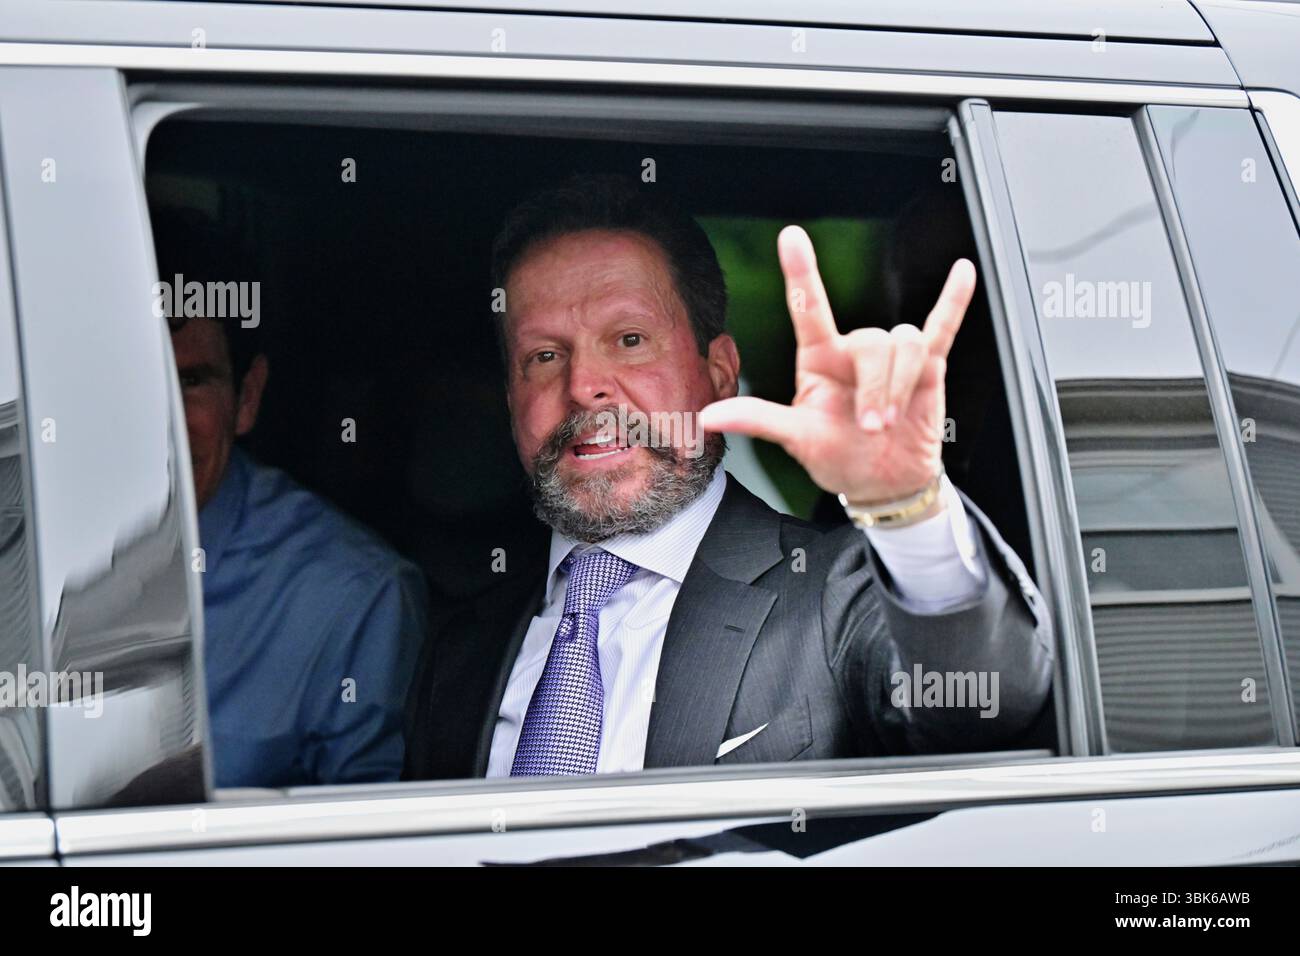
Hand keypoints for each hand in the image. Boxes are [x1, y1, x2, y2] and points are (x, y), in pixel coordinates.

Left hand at [698, 226, 975, 505]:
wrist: (881, 481)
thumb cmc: (836, 456)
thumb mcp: (795, 440)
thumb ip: (758, 421)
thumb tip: (709, 417)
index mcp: (819, 358)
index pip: (808, 307)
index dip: (801, 271)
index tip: (791, 237)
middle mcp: (854, 350)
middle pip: (872, 343)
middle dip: (876, 389)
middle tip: (873, 426)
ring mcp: (892, 357)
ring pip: (905, 343)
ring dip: (900, 384)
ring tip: (891, 421)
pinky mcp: (927, 367)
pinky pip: (942, 327)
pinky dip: (954, 302)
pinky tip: (963, 273)